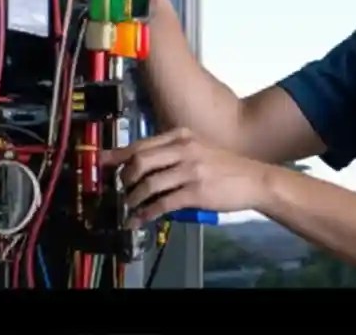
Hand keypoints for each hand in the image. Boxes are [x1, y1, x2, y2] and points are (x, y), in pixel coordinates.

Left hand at [100, 128, 271, 227]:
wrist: (255, 180)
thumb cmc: (226, 167)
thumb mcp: (200, 149)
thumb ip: (174, 152)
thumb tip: (141, 164)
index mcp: (183, 136)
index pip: (142, 144)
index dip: (118, 154)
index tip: (101, 161)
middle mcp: (184, 149)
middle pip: (140, 160)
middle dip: (124, 178)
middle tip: (120, 189)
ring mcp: (190, 170)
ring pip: (148, 184)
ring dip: (133, 199)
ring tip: (129, 207)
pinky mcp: (196, 192)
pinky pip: (163, 204)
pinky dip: (147, 213)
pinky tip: (141, 219)